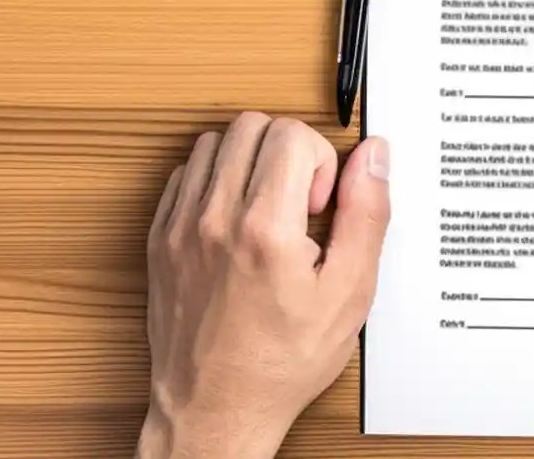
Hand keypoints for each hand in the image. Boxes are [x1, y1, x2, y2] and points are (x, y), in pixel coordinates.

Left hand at [136, 113, 390, 458]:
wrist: (218, 407)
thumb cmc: (282, 361)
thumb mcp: (349, 293)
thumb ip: (366, 214)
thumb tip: (374, 157)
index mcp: (266, 229)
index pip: (292, 134)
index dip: (320, 161)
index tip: (320, 205)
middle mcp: (215, 219)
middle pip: (252, 125)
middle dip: (287, 151)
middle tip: (298, 202)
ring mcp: (181, 227)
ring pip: (214, 142)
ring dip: (249, 161)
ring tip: (268, 207)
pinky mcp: (160, 239)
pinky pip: (185, 175)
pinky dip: (215, 181)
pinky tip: (237, 218)